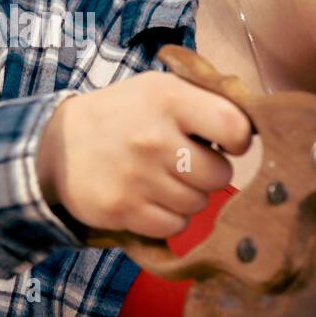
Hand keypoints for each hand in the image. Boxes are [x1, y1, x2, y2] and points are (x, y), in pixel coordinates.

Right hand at [36, 67, 252, 239]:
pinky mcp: (122, 209)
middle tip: (187, 162)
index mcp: (168, 99)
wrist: (58, 146)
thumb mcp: (162, 89)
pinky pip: (175, 227)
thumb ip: (209, 101)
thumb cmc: (127, 115)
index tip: (225, 141)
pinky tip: (150, 198)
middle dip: (210, 172)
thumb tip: (257, 125)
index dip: (237, 139)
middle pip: (220, 175)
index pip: (234, 127)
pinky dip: (169, 218)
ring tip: (162, 178)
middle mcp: (153, 137)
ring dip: (188, 196)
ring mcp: (136, 176)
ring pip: (199, 204)